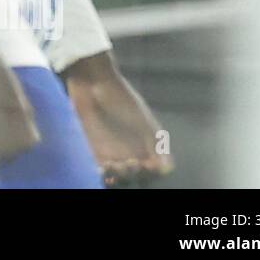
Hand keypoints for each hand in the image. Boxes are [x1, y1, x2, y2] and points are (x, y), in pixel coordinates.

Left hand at [64, 52, 173, 186]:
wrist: (92, 83)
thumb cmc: (120, 98)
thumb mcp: (141, 118)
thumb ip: (155, 142)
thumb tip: (167, 169)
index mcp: (146, 143)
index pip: (154, 169)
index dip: (152, 172)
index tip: (148, 165)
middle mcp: (131, 150)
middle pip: (136, 176)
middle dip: (134, 175)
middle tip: (130, 163)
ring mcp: (112, 151)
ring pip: (118, 176)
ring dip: (118, 176)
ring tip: (114, 165)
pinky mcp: (93, 149)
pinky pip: (100, 169)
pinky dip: (102, 174)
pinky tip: (102, 168)